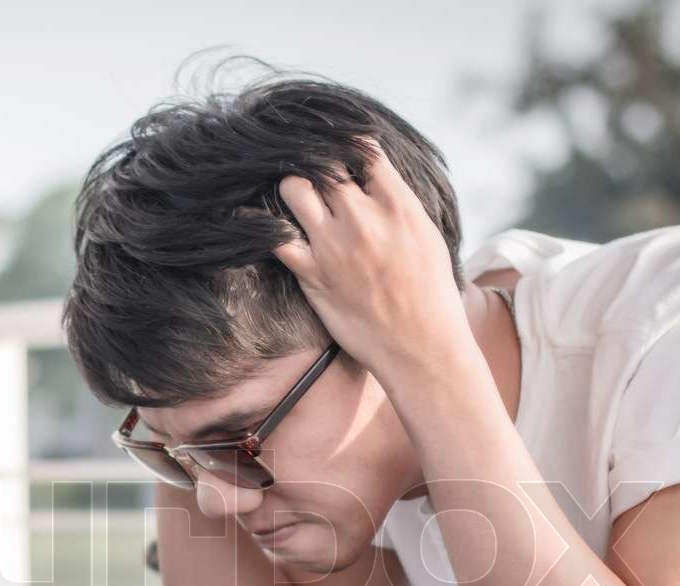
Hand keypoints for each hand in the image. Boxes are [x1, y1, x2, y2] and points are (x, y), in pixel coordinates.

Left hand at [272, 140, 479, 389]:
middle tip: (313, 173)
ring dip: (292, 187)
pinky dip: (259, 224)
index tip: (339, 150)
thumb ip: (398, 204)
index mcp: (398, 205)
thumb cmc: (430, 294)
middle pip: (324, 164)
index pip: (363, 149)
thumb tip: (373, 180)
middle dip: (316, 163)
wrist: (422, 346)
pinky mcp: (312, 274)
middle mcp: (363, 218)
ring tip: (296, 196)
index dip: (347, 144)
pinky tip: (249, 217)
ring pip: (294, 188)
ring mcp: (334, 245)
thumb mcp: (427, 236)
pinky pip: (275, 237)